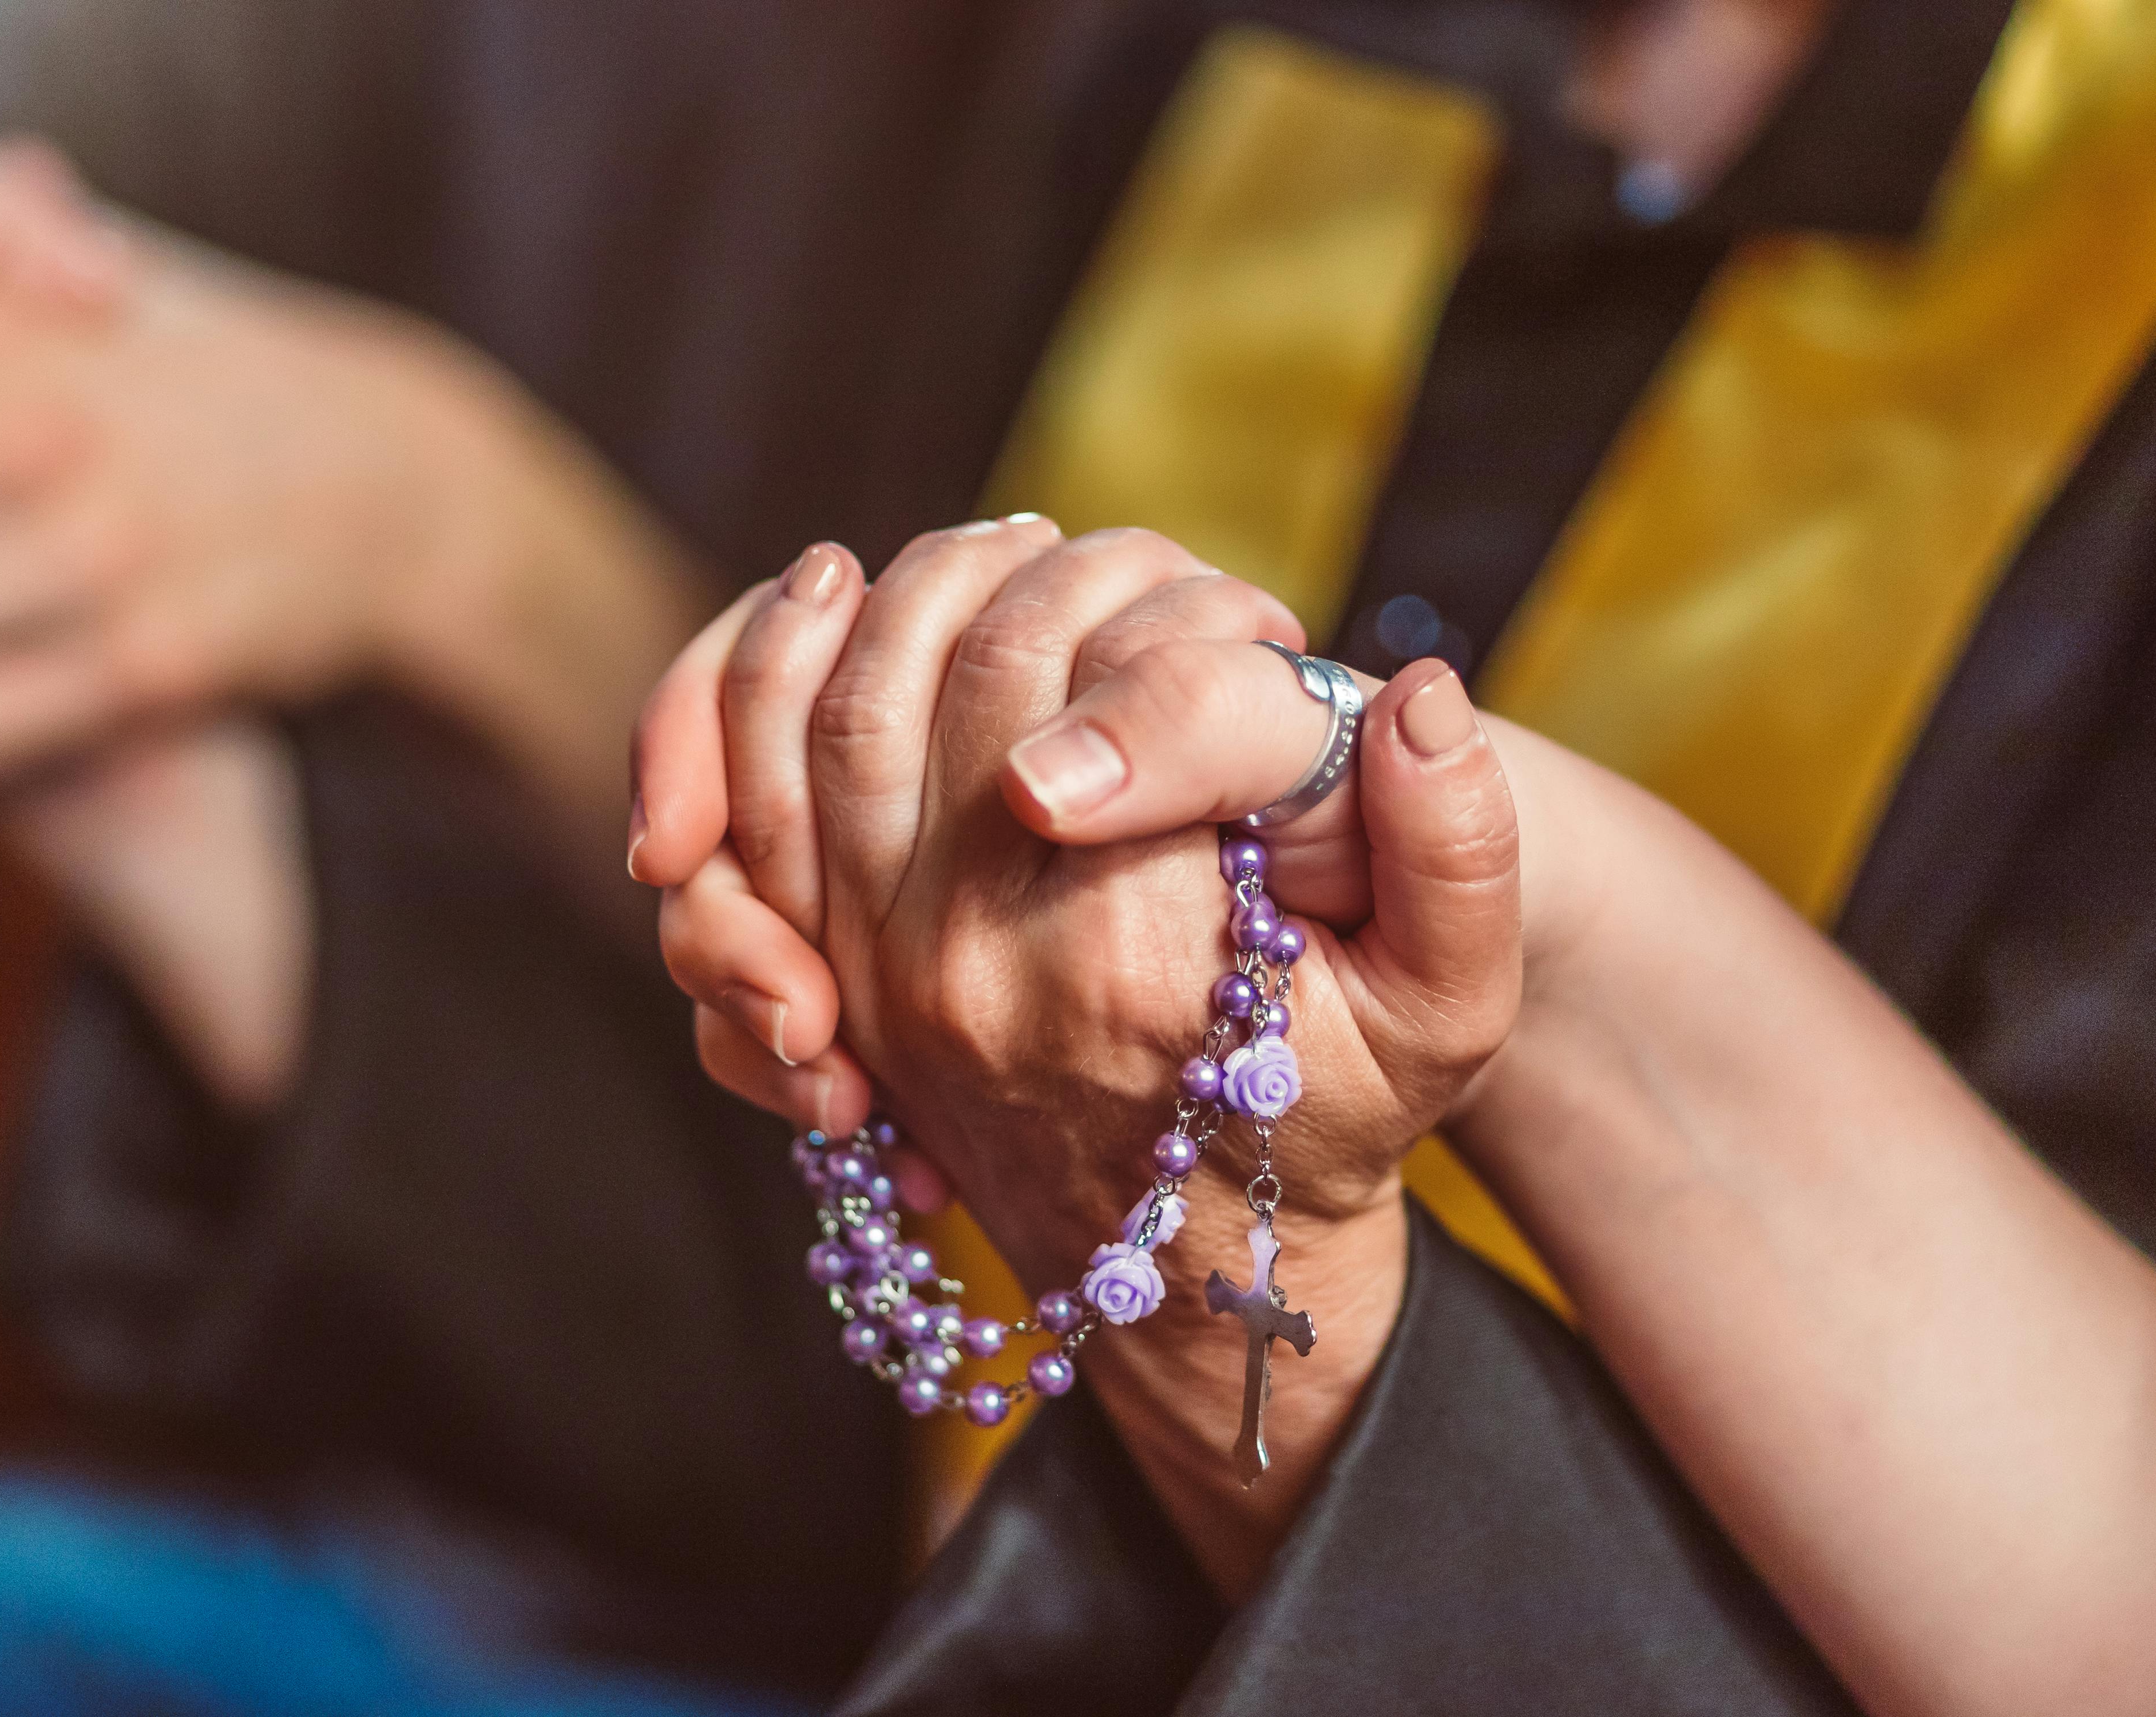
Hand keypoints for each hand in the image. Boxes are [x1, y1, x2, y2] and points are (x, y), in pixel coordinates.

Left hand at [634, 522, 1522, 1591]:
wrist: (1191, 1262)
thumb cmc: (1328, 1116)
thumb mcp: (1445, 1007)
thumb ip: (1457, 852)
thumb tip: (1421, 698)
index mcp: (1127, 953)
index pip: (1078, 692)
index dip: (1129, 597)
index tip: (1188, 587)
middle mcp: (974, 965)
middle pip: (945, 683)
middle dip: (1011, 576)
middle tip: (1071, 543)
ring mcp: (880, 975)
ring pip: (834, 720)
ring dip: (896, 603)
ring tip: (981, 551)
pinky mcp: (831, 977)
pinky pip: (754, 804)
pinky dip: (766, 684)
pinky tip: (832, 609)